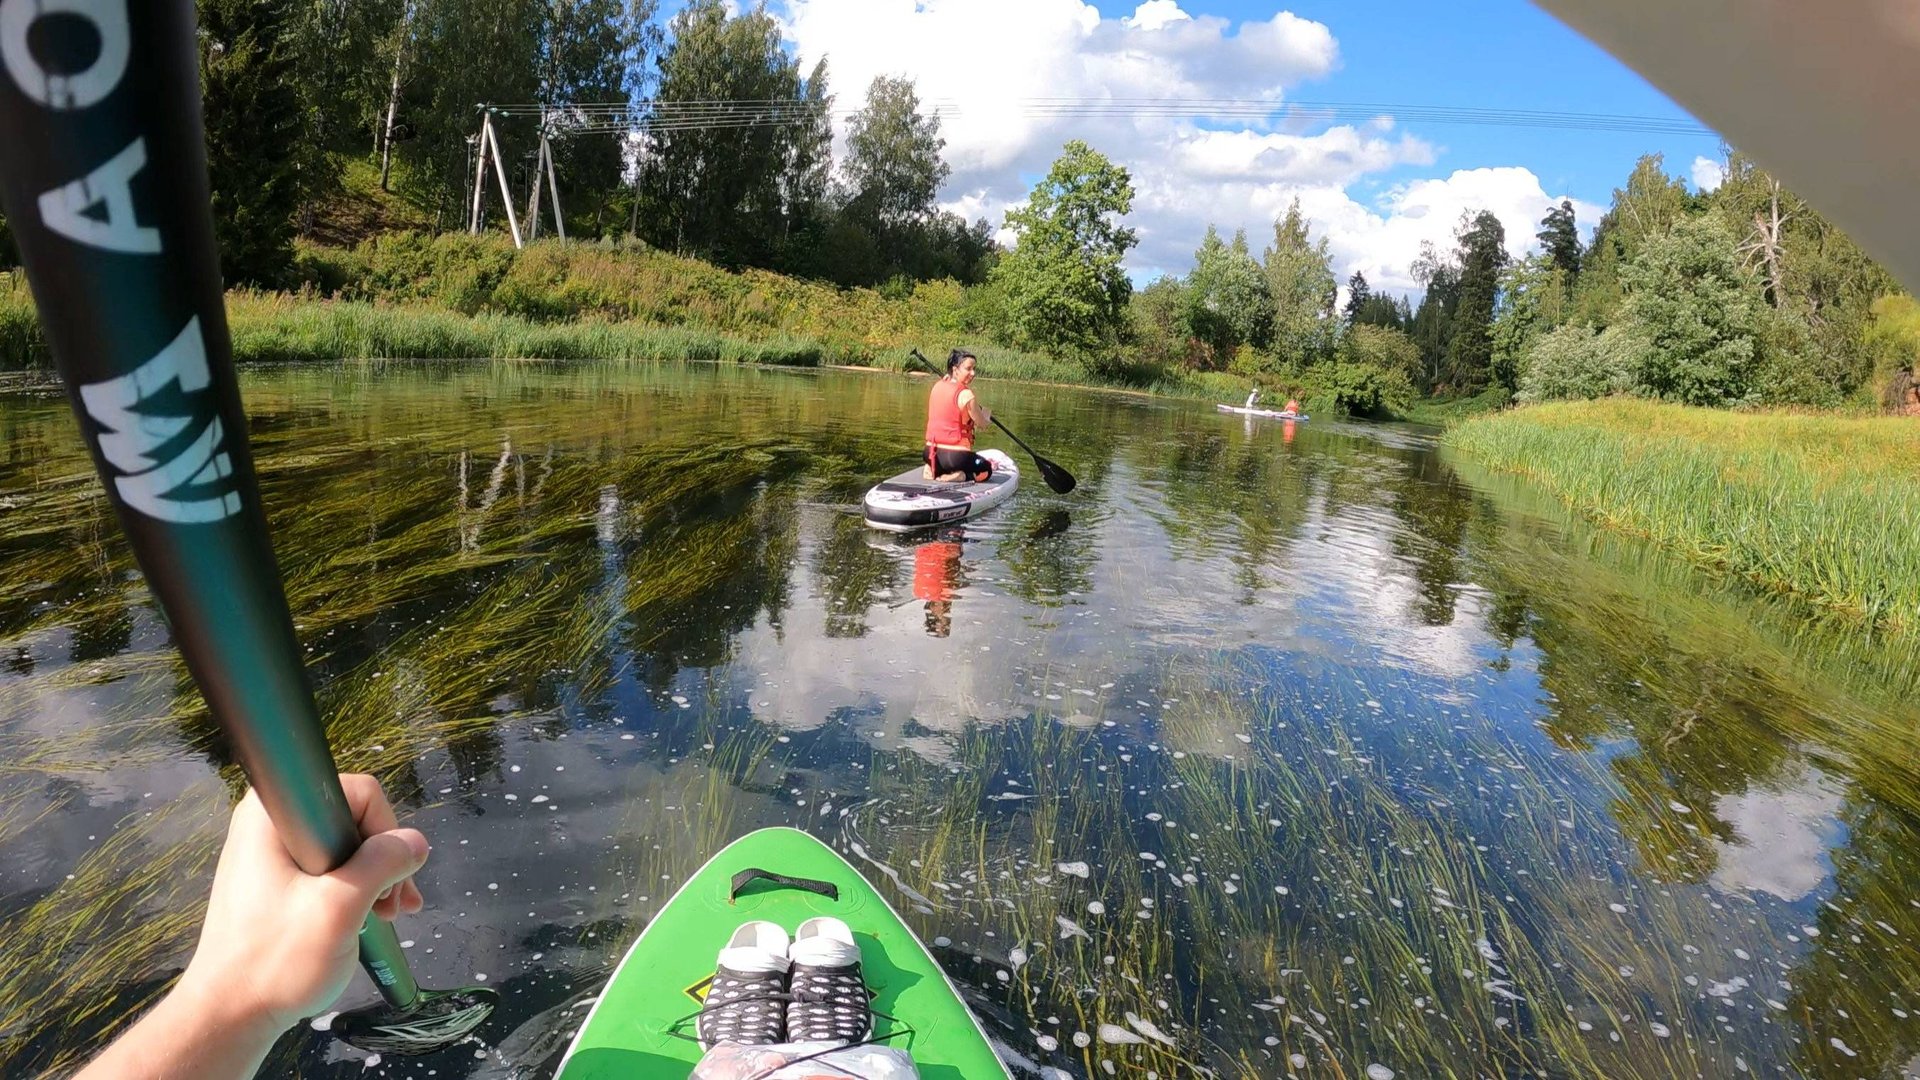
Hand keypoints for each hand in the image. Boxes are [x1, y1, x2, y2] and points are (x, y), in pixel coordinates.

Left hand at [174, 774, 428, 1033]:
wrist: (229, 1014)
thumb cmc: (276, 960)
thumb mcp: (340, 906)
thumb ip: (383, 864)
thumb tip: (417, 843)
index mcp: (274, 816)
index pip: (356, 794)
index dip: (383, 832)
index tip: (386, 878)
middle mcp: (270, 824)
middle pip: (353, 819)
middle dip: (383, 862)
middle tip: (392, 906)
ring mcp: (270, 854)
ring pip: (344, 847)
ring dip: (374, 880)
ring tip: (386, 917)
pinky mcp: (274, 881)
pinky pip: (328, 869)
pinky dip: (354, 890)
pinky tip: (368, 919)